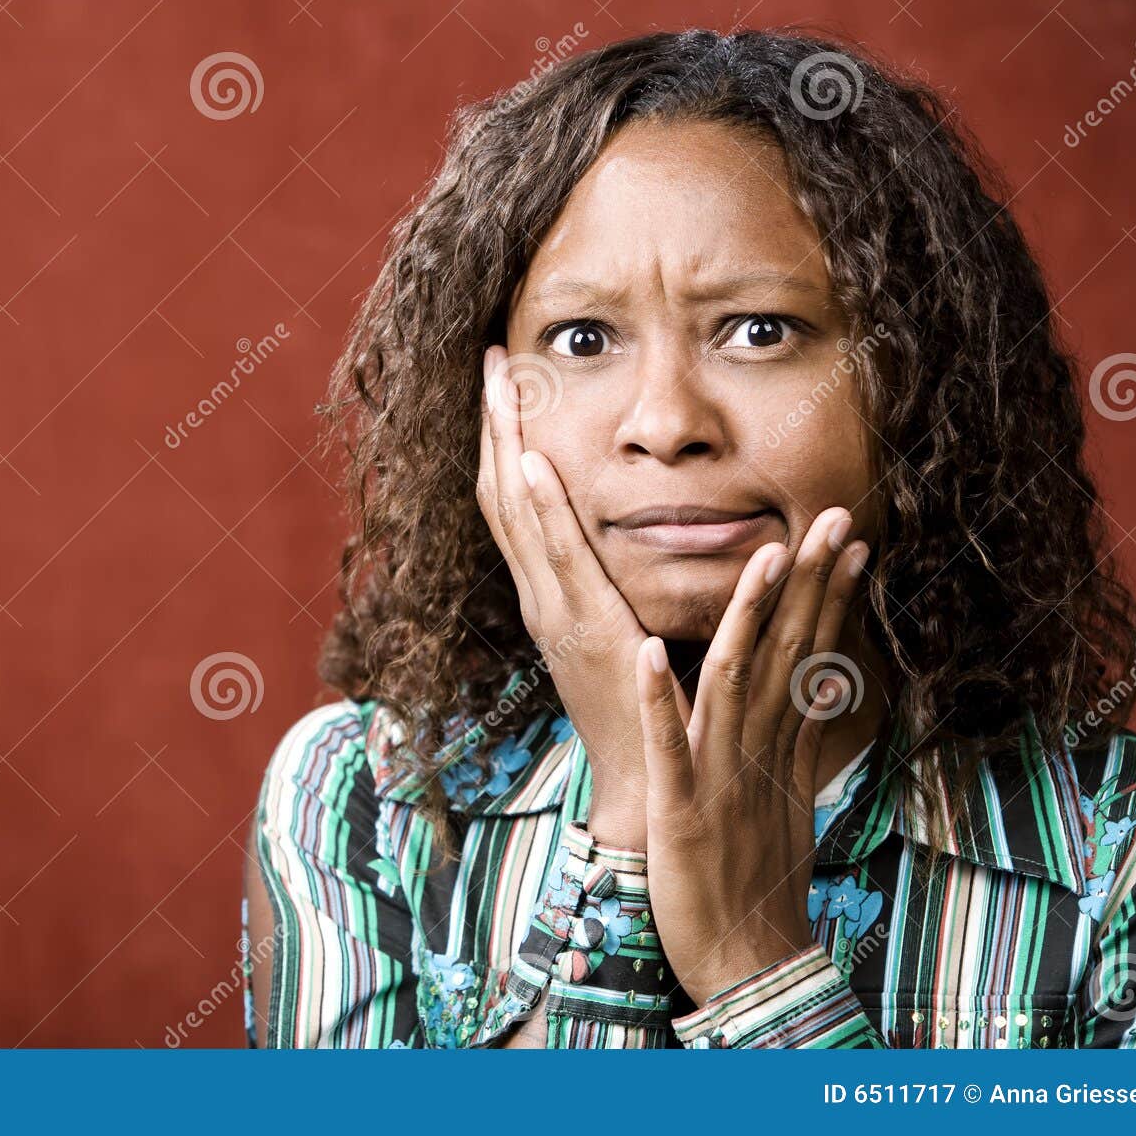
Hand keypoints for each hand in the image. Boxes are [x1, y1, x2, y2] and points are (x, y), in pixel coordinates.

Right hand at [474, 344, 685, 845]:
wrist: (645, 778)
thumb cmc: (642, 705)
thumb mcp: (619, 630)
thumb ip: (613, 583)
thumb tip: (622, 532)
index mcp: (547, 592)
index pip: (512, 500)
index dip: (502, 439)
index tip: (502, 383)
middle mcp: (539, 594)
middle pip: (501, 492)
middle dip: (493, 423)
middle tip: (490, 357)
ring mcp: (553, 609)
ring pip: (516, 512)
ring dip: (507, 444)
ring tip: (501, 384)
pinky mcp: (581, 628)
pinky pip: (556, 558)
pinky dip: (541, 509)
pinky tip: (534, 463)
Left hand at [633, 505, 869, 1005]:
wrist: (746, 959)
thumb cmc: (759, 878)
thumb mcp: (788, 796)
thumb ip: (799, 737)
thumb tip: (818, 686)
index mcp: (780, 745)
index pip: (811, 655)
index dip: (831, 595)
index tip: (851, 540)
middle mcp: (759, 751)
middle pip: (788, 654)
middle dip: (814, 585)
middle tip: (839, 519)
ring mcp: (722, 775)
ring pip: (737, 683)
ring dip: (749, 618)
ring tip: (763, 557)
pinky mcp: (683, 808)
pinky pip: (671, 747)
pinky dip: (660, 701)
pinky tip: (648, 653)